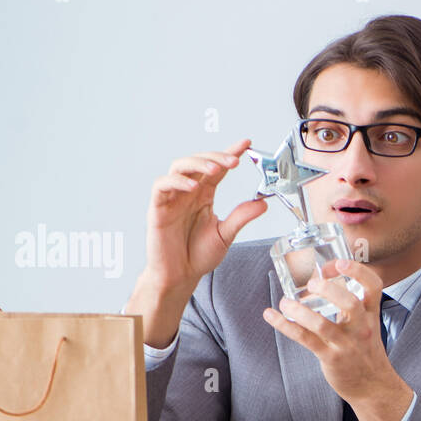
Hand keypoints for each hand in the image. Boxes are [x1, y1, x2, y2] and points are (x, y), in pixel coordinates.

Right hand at [144, 138, 268, 296]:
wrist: (180, 276)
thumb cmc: (197, 256)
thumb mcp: (225, 235)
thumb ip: (241, 217)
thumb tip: (263, 203)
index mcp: (204, 196)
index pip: (217, 168)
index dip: (230, 152)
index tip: (246, 144)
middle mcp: (188, 193)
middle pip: (199, 162)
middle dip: (216, 156)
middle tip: (234, 159)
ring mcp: (172, 198)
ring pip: (180, 167)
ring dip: (198, 163)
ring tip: (216, 168)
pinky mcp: (158, 208)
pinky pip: (162, 186)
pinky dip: (176, 182)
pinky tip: (192, 187)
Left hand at [262, 259, 413, 420]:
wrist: (373, 386)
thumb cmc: (365, 353)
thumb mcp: (366, 325)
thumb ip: (351, 306)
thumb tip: (324, 282)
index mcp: (370, 315)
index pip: (373, 286)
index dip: (357, 270)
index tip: (338, 263)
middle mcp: (361, 328)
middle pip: (350, 303)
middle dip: (329, 289)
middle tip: (312, 282)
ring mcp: (346, 344)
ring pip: (322, 324)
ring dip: (299, 310)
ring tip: (284, 301)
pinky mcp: (331, 358)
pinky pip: (305, 339)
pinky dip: (285, 325)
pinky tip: (271, 315)